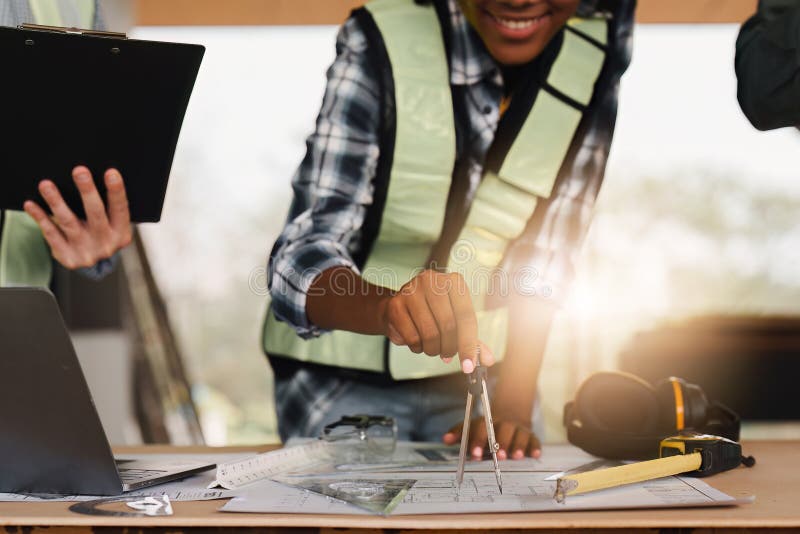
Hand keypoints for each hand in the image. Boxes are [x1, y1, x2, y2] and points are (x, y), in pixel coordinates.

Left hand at [23, 166, 131, 269]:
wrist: (92, 263)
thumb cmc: (101, 234)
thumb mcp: (112, 225)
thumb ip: (107, 207)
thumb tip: (88, 178)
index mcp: (120, 233)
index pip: (120, 209)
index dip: (116, 191)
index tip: (111, 173)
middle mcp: (106, 244)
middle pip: (95, 214)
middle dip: (87, 191)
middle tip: (80, 171)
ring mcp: (86, 251)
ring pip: (69, 222)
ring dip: (56, 202)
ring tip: (46, 185)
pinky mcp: (67, 256)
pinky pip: (51, 233)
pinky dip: (40, 218)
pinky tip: (32, 205)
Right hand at [379, 269, 494, 372]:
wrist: (397, 308)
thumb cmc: (430, 313)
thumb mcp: (455, 321)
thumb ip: (472, 339)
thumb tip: (487, 359)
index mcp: (453, 281)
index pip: (466, 316)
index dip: (469, 344)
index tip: (469, 364)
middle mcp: (433, 281)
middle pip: (449, 325)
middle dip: (449, 348)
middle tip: (447, 354)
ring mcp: (412, 290)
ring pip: (430, 333)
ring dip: (433, 349)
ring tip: (432, 346)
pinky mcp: (396, 304)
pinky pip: (412, 337)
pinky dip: (417, 347)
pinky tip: (417, 341)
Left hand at [443, 415, 540, 459]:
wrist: (511, 414)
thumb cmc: (488, 426)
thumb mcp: (473, 426)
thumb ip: (460, 433)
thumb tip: (445, 440)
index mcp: (489, 421)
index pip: (482, 428)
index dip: (478, 441)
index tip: (474, 454)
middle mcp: (504, 424)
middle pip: (503, 431)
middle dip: (501, 444)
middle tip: (499, 457)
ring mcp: (519, 429)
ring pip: (520, 435)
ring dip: (518, 446)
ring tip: (516, 457)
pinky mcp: (530, 436)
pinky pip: (534, 440)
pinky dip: (535, 447)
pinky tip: (534, 455)